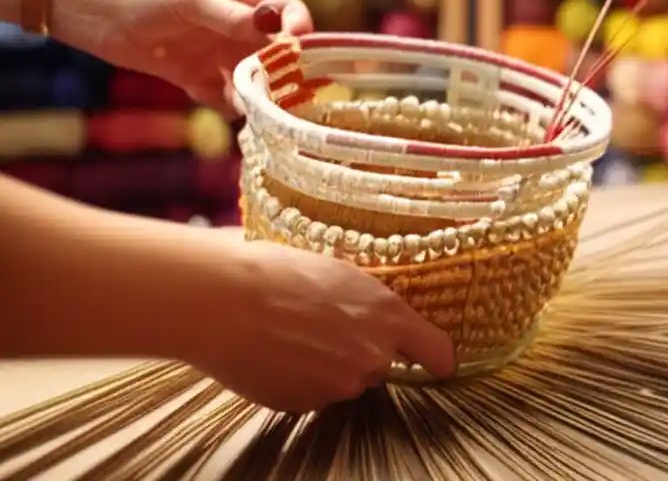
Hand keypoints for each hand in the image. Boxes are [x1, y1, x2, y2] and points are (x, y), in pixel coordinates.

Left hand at [56, 0, 312, 113]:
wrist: (97, 17)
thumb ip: (232, 16)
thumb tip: (275, 30)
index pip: (289, 13)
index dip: (299, 30)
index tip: (295, 48)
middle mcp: (240, 29)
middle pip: (280, 53)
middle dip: (284, 72)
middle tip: (280, 89)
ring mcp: (222, 56)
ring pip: (258, 81)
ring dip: (258, 95)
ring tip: (248, 102)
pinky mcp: (201, 79)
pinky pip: (229, 99)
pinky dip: (230, 106)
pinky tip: (217, 101)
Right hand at [192, 234, 455, 412]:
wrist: (220, 301)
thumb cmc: (274, 270)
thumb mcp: (337, 270)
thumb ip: (366, 300)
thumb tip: (369, 308)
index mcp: (387, 316)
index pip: (436, 351)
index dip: (439, 358)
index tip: (441, 364)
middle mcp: (371, 357)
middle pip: (380, 363)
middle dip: (359, 348)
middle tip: (321, 322)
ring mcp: (338, 386)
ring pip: (343, 379)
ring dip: (326, 364)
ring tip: (289, 332)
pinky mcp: (304, 404)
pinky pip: (310, 393)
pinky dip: (297, 378)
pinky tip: (273, 352)